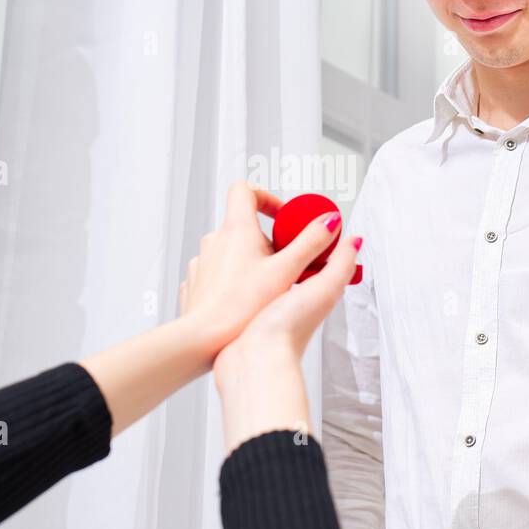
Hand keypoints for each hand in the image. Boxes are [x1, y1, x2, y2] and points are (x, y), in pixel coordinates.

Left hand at [179, 180, 343, 361]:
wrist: (203, 338)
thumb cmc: (240, 307)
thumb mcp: (286, 271)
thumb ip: (311, 243)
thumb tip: (329, 222)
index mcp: (237, 229)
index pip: (246, 191)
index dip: (266, 198)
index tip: (282, 217)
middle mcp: (215, 240)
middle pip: (245, 225)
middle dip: (269, 240)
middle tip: (287, 261)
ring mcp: (203, 261)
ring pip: (233, 251)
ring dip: (252, 261)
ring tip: (269, 285)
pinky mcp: (198, 282)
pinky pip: (220, 272)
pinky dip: (235, 279)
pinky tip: (248, 299)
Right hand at [213, 230, 362, 454]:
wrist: (253, 362)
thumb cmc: (287, 330)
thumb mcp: (322, 288)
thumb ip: (340, 263)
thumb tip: (355, 240)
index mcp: (316, 293)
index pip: (319, 259)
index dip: (314, 237)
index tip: (300, 216)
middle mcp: (295, 302)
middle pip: (294, 266)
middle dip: (284, 245)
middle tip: (271, 223)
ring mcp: (270, 311)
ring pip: (270, 278)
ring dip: (262, 261)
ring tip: (250, 240)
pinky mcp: (248, 318)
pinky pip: (250, 291)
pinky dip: (246, 278)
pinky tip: (235, 270)